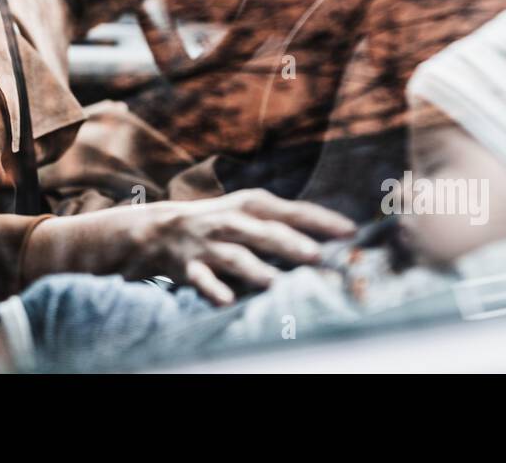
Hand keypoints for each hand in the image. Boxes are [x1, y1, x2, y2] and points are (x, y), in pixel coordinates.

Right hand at [126, 189, 354, 304]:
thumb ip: (283, 223)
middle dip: (290, 243)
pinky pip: (201, 279)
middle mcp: (230, 221)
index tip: (350, 231)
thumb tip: (334, 238)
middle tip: (317, 256)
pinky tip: (228, 301)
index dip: (320, 220)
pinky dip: (214, 290)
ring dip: (254, 269)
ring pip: (234, 256)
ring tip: (275, 283)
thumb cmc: (217, 222)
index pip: (291, 211)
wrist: (156, 228)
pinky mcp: (187, 265)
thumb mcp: (247, 213)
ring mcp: (208, 244)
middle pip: (264, 232)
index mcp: (250, 205)